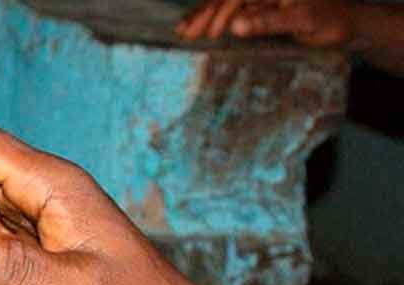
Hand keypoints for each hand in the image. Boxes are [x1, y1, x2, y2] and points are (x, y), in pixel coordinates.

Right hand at [176, 0, 359, 46]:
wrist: (347, 24)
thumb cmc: (330, 21)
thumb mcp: (301, 21)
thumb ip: (268, 22)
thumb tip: (235, 26)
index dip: (220, 13)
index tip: (208, 34)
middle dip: (204, 14)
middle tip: (184, 33)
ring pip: (226, 3)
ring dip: (204, 16)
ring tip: (183, 31)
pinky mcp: (259, 5)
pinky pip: (232, 9)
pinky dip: (214, 18)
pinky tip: (199, 26)